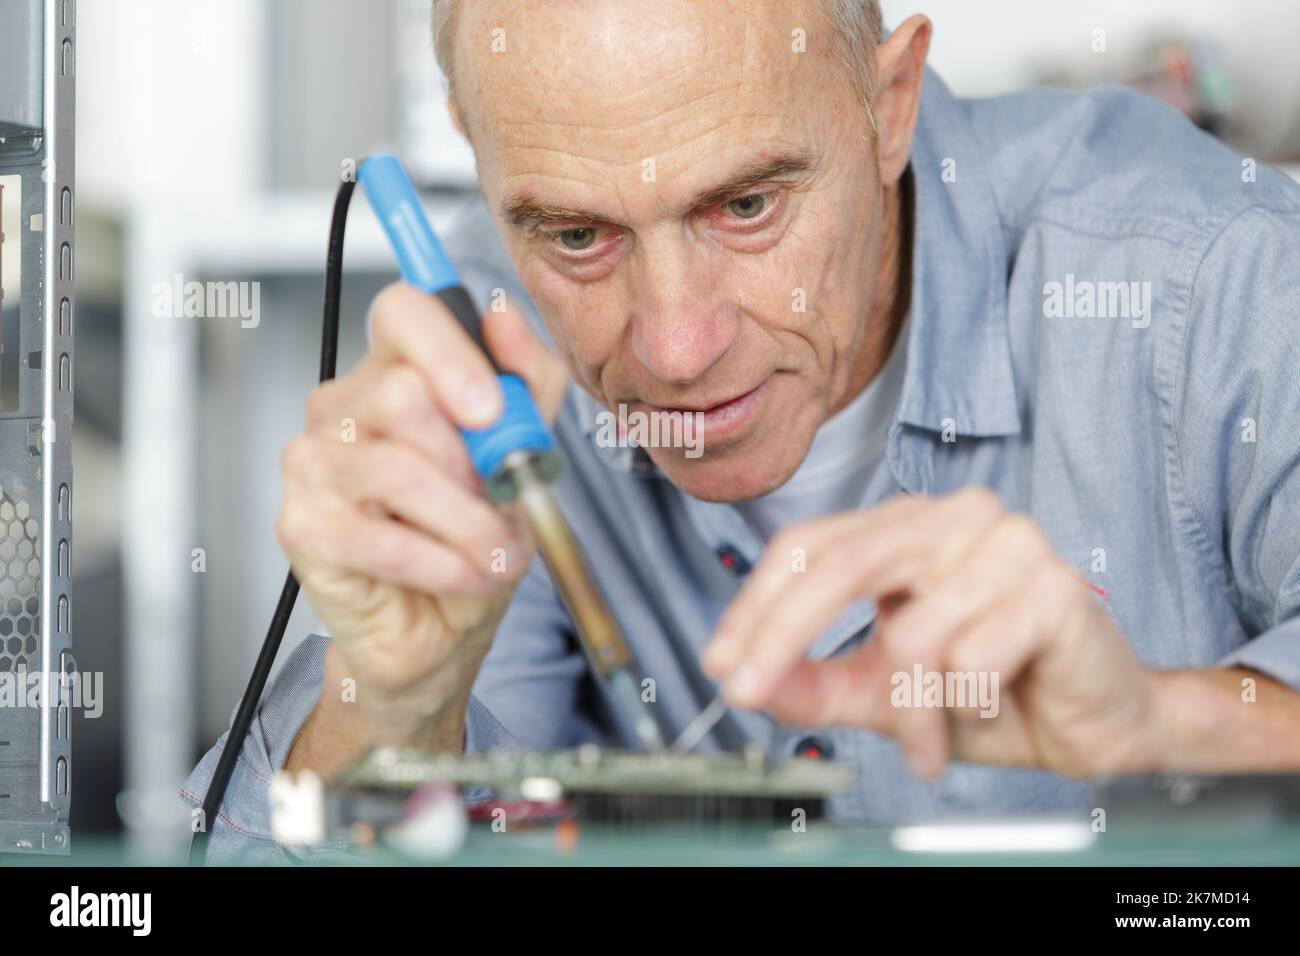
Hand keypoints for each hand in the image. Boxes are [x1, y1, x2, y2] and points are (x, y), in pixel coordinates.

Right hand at [277, 283, 566, 742]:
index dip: (451, 352)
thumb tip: (501, 314)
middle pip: (402, 392)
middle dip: (474, 461)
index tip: (491, 411)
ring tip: (499, 553)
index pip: (403, 312)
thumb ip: (525, 381)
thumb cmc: (474, 535)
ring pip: (398, 469)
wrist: (445, 627)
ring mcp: (313, 463)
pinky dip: (443, 564)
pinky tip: (467, 576)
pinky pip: (382, 538)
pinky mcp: (303, 527)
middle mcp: (342, 406)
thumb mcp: (526, 453)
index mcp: (395, 372)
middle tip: (502, 501)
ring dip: (469, 523)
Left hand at [703, 488, 1163, 778]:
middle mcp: (954, 517)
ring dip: (911, 711)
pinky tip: (991, 710)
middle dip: (781, 635)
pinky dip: (966, 708)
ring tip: (931, 742)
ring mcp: (1009, 542)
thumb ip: (812, 683)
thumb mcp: (880, 693)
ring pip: (911, 635)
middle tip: (747, 695)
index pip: (808, 545)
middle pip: (839, 564)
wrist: (1091, 722)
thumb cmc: (990, 690)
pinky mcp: (1054, 586)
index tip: (720, 664)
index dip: (755, 606)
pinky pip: (972, 658)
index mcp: (907, 528)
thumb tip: (745, 680)